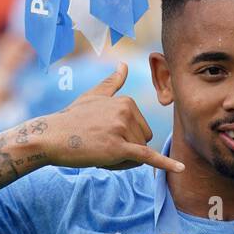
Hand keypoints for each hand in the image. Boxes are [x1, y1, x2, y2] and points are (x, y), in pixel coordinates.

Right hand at [34, 63, 184, 172]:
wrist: (51, 137)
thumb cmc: (72, 118)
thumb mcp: (94, 96)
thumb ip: (113, 82)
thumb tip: (124, 64)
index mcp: (127, 100)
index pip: (140, 130)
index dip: (124, 140)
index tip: (101, 136)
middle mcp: (127, 111)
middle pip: (142, 143)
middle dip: (125, 152)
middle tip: (99, 147)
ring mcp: (123, 129)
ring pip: (137, 156)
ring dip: (121, 162)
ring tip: (98, 152)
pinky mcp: (119, 147)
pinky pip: (146, 157)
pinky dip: (165, 164)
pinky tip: (181, 168)